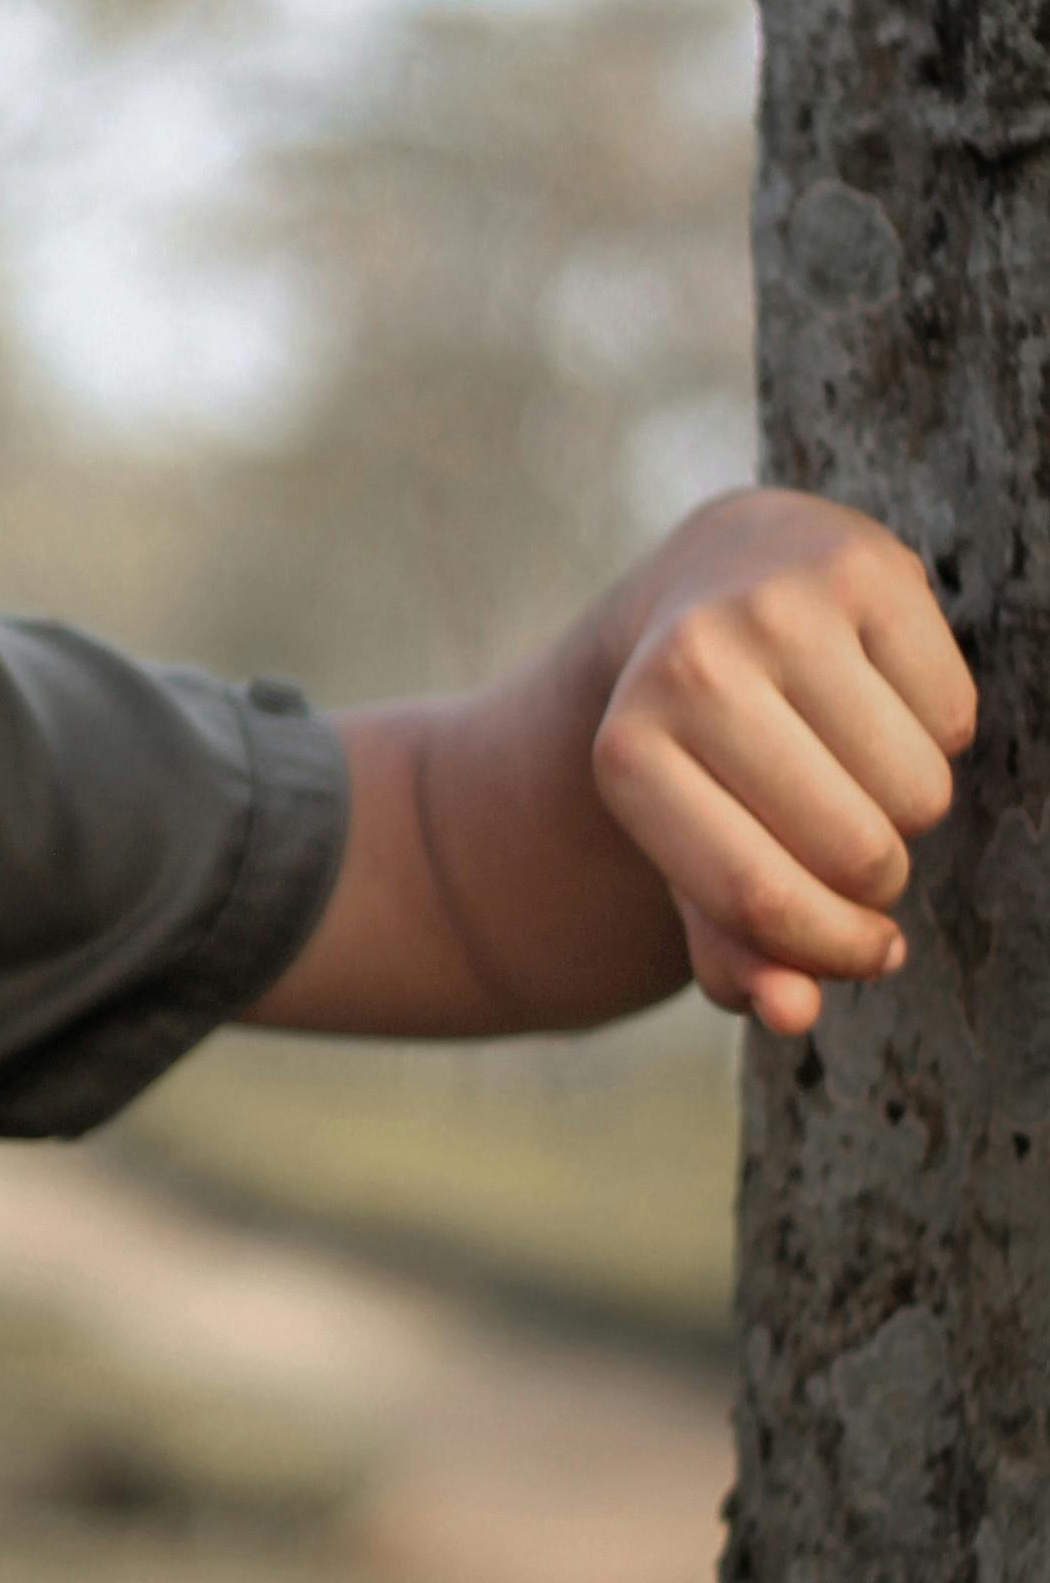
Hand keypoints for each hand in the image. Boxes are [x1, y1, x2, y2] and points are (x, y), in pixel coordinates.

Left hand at [591, 489, 973, 1037]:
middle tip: (857, 849)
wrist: (722, 574)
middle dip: (877, 880)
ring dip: (910, 810)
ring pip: (916, 791)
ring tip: (859, 770)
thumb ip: (734, 949)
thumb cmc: (714, 742)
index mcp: (627, 754)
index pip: (758, 900)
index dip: (832, 951)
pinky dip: (939, 733)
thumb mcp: (696, 845)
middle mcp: (691, 669)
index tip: (865, 954)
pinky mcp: (866, 568)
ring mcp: (778, 609)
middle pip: (852, 852)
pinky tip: (884, 699)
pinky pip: (954, 714)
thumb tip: (792, 1013)